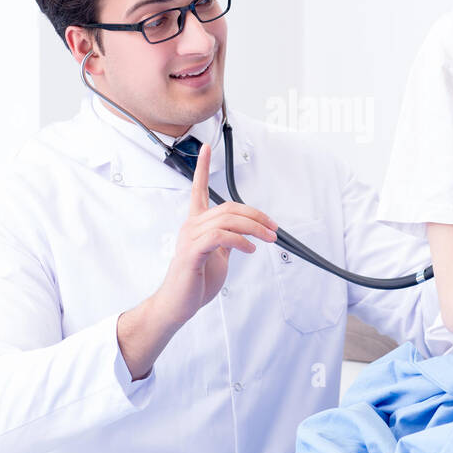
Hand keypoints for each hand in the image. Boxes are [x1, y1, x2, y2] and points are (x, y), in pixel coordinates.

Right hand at [150, 142, 279, 326]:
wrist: (178, 305)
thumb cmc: (195, 282)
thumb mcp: (217, 257)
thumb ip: (227, 241)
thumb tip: (243, 234)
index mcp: (196, 224)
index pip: (198, 189)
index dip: (202, 168)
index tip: (206, 148)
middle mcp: (191, 226)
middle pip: (228, 207)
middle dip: (256, 215)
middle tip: (274, 228)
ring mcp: (190, 238)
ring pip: (227, 220)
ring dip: (254, 228)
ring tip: (268, 239)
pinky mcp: (192, 252)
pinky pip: (220, 237)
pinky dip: (240, 241)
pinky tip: (251, 249)